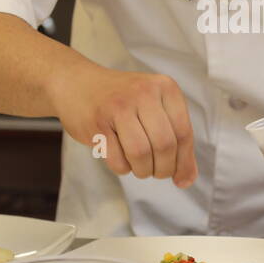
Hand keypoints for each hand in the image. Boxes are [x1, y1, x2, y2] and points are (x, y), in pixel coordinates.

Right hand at [50, 62, 196, 187]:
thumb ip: (175, 138)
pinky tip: (121, 158)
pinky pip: (118, 160)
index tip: (181, 178)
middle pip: (164, 145)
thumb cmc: (122, 99)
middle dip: (163, 169)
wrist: (77, 83)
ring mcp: (119, 106)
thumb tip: (186, 179)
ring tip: (140, 168)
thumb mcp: (154, 107)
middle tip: (157, 172)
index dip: (184, 161)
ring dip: (143, 171)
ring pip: (142, 154)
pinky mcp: (98, 122)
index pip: (184, 133)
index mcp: (165, 87)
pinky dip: (123, 168)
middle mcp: (144, 92)